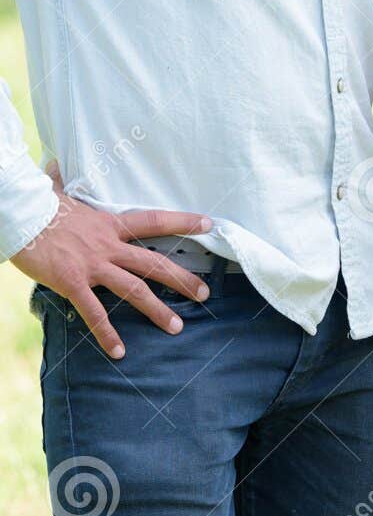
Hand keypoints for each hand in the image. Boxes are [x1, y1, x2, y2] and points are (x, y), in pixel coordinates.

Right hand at [12, 184, 214, 361]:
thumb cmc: (37, 207)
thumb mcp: (55, 192)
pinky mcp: (73, 282)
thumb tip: (52, 164)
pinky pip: (94, 313)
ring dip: (157, 310)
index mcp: (110, 224)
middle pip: (153, 262)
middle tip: (204, 294)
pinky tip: (119, 352)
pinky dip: (107, 334)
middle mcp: (108, 245)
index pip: (154, 221)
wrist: (20, 218)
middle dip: (182, 279)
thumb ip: (59, 182)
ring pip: (134, 289)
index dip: (183, 221)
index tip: (209, 224)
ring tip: (176, 327)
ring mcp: (93, 265)